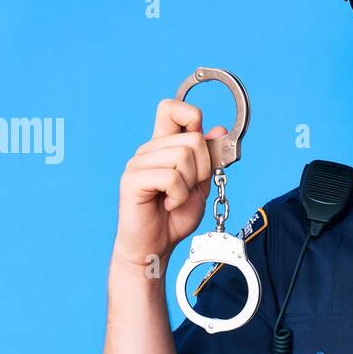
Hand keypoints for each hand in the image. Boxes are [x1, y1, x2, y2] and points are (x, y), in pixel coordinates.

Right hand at [112, 99, 227, 269]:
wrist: (156, 246)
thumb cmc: (175, 217)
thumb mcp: (200, 185)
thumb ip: (208, 158)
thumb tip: (219, 129)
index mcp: (163, 146)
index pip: (172, 108)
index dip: (192, 116)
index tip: (203, 146)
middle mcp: (148, 150)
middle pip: (193, 138)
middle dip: (202, 168)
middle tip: (188, 188)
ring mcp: (138, 163)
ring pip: (183, 156)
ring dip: (189, 184)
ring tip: (176, 198)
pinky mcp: (132, 180)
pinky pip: (171, 177)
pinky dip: (179, 196)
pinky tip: (169, 204)